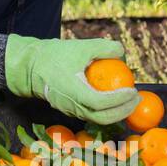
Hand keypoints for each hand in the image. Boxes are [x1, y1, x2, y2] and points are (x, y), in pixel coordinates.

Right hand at [3, 34, 140, 123]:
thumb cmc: (54, 55)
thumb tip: (122, 52)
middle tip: (137, 99)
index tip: (132, 90)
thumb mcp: (81, 46)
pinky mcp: (68, 109)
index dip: (120, 100)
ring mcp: (69, 110)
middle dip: (124, 111)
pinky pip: (91, 114)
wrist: (29, 65)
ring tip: (129, 100)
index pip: (101, 103)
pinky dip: (106, 110)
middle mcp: (72, 106)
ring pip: (97, 119)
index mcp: (74, 92)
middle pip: (103, 118)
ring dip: (116, 113)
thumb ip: (104, 47)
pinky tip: (114, 99)